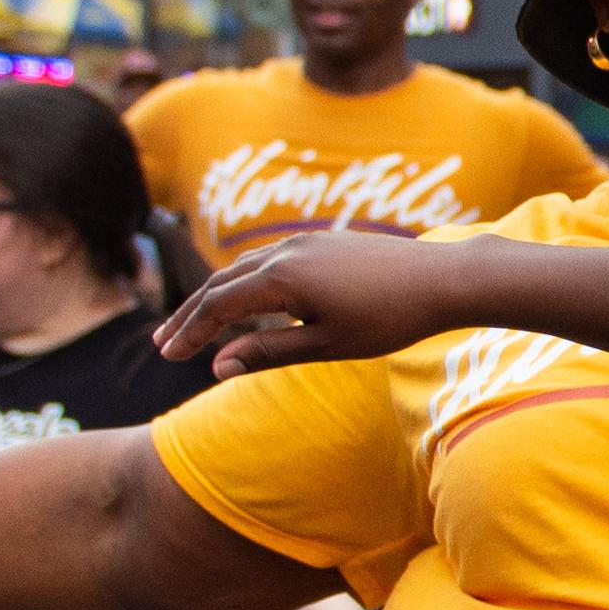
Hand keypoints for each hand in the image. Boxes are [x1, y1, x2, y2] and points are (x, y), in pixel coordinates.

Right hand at [157, 233, 487, 378]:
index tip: (169, 356)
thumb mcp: (328, 344)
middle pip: (222, 283)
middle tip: (164, 343)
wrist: (444, 278)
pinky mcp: (323, 242)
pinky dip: (246, 283)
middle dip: (192, 314)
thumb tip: (218, 368)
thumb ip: (270, 352)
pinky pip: (270, 261)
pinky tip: (245, 302)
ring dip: (217, 297)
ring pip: (245, 269)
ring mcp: (305, 242)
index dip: (191, 332)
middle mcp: (286, 251)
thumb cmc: (390, 318)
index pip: (219, 305)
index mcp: (282, 278)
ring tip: (197, 324)